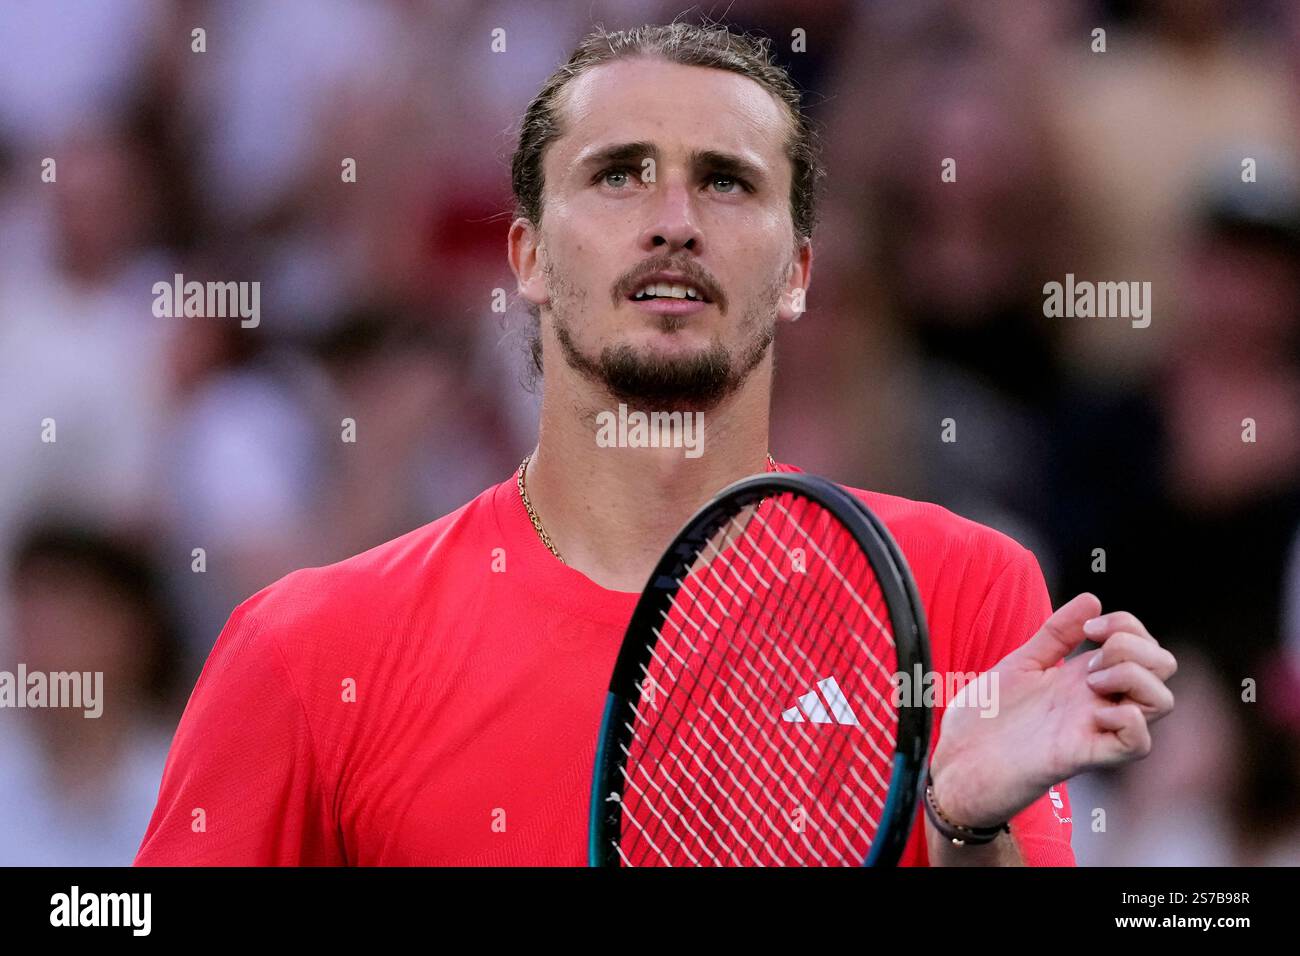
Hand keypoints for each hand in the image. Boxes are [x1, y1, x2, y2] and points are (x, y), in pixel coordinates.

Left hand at [927, 593, 1176, 827]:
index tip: (1090, 628)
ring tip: (1090, 681)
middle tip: (1090, 658)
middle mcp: (1097, 702)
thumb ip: (1056, 634)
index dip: (1128, 625)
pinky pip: (1138, 743)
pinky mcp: (1082, 756)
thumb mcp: (1021, 663)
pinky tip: (1095, 713)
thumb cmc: (985, 720)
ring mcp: (1094, 728)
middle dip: (1134, 647)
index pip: (1142, 645)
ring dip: (1133, 677)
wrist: (956, 763)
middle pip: (1163, 667)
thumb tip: (1094, 599)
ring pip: (1162, 701)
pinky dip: (1129, 720)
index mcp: (1084, 678)